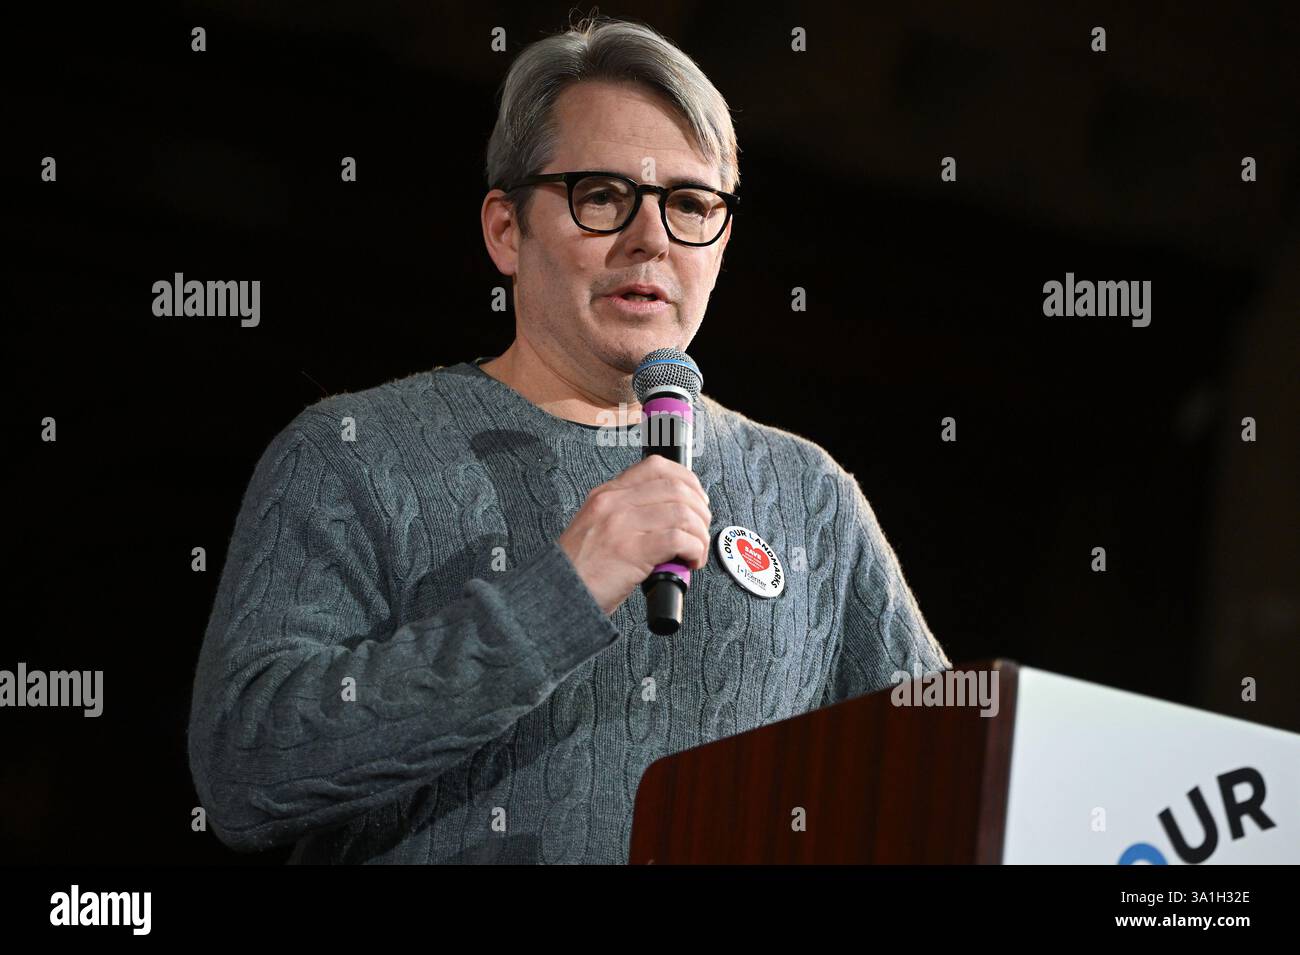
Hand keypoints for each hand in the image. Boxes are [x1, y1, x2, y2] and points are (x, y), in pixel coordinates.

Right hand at [557, 454, 711, 615]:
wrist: (557, 595)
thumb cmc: (580, 569)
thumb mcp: (595, 526)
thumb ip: (626, 514)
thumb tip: (669, 516)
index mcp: (606, 494)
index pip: (655, 467)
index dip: (687, 479)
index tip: (697, 498)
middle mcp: (614, 503)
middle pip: (676, 488)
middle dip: (700, 510)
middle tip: (701, 530)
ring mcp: (622, 526)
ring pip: (682, 513)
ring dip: (700, 534)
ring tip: (695, 552)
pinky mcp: (632, 552)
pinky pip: (679, 539)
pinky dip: (694, 550)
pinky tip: (690, 562)